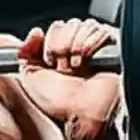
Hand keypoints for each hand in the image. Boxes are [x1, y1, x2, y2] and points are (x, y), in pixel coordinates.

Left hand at [17, 18, 121, 139]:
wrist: (81, 114)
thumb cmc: (59, 104)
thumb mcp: (31, 77)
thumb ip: (26, 53)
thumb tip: (34, 33)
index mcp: (61, 52)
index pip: (56, 28)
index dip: (50, 43)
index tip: (49, 61)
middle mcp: (79, 48)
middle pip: (68, 24)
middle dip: (61, 46)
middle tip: (63, 68)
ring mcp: (96, 46)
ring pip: (82, 25)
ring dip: (74, 47)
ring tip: (75, 67)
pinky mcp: (112, 46)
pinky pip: (100, 30)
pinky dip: (89, 44)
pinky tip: (86, 62)